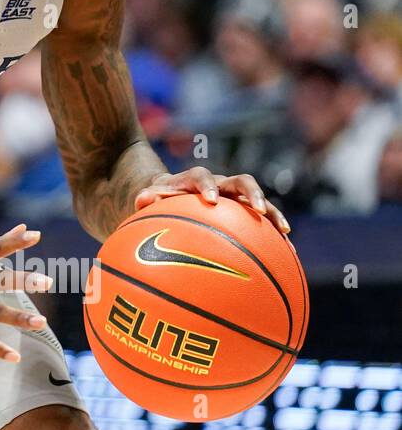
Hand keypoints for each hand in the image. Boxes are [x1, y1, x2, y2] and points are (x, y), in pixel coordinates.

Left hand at [133, 168, 290, 233]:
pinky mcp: (245, 211)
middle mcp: (220, 184)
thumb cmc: (161, 199)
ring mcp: (235, 197)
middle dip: (252, 193)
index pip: (201, 176)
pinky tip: (289, 254)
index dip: (207, 186)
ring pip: (258, 200)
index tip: (211, 200)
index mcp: (194, 179)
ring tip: (285, 232)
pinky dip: (275, 234)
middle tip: (260, 209)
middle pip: (241, 181)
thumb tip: (141, 199)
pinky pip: (264, 221)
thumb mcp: (151, 197)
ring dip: (272, 213)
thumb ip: (148, 197)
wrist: (173, 194)